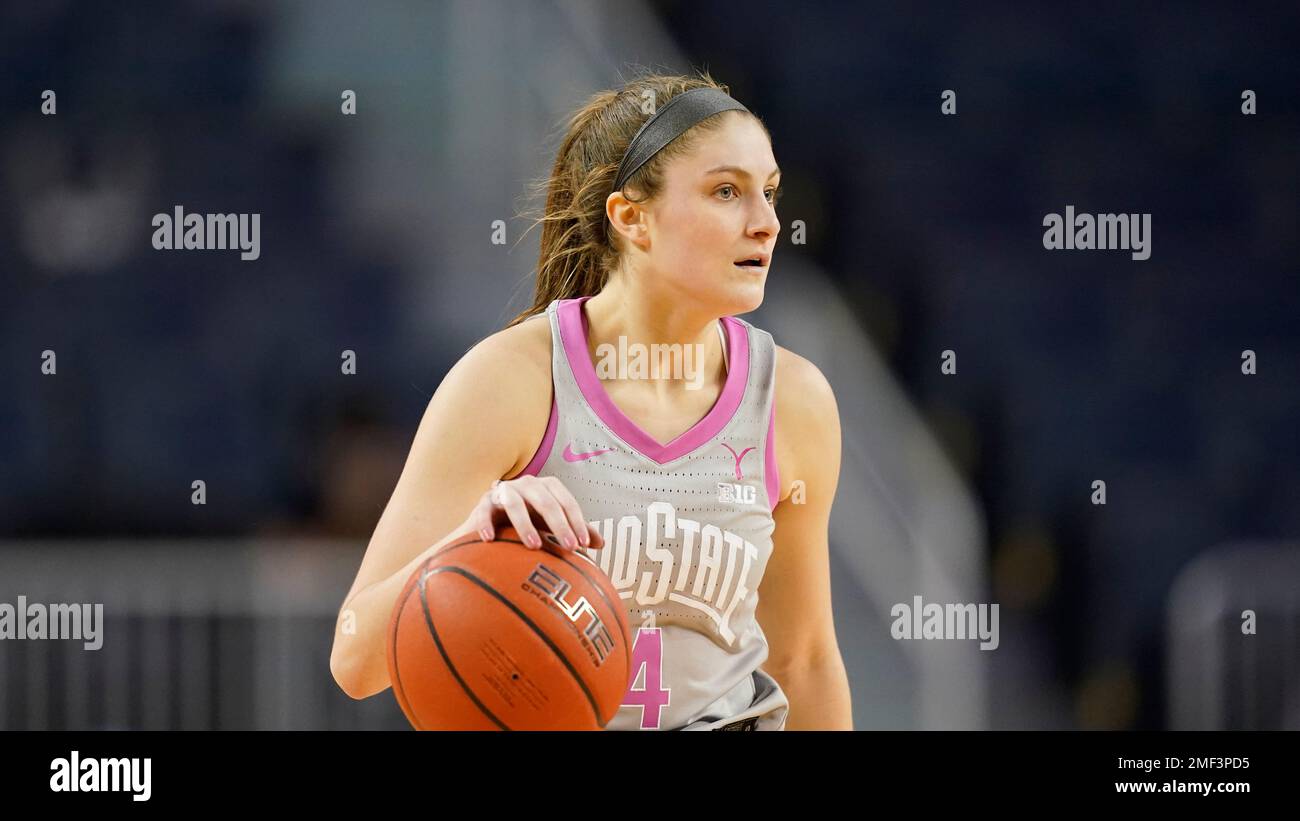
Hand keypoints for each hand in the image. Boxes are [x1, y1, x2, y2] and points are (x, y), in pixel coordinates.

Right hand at [467, 476, 604, 552]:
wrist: (493, 518)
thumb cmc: (530, 520)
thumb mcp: (552, 524)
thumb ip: (574, 530)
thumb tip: (601, 544)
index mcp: (547, 488)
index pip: (566, 502)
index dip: (577, 522)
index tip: (582, 545)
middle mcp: (527, 485)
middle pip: (546, 501)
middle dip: (559, 524)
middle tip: (569, 548)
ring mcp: (504, 491)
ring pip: (515, 503)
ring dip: (525, 524)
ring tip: (534, 546)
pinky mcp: (483, 502)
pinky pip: (483, 512)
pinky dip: (485, 524)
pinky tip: (490, 540)